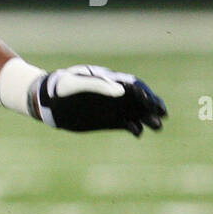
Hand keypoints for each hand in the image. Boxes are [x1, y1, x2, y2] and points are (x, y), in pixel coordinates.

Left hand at [31, 65, 166, 135]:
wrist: (49, 102)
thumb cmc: (62, 87)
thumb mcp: (75, 83)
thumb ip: (98, 85)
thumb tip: (121, 91)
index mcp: (110, 81)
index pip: (133, 85)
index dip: (144, 92)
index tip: (149, 99)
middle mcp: (117, 95)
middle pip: (142, 99)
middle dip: (154, 105)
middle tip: (163, 113)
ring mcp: (115, 109)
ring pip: (138, 113)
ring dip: (149, 118)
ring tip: (158, 125)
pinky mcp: (110, 121)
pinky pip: (128, 125)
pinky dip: (135, 128)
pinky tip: (138, 132)